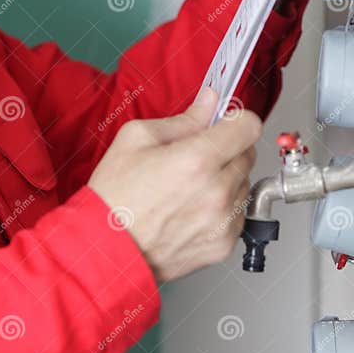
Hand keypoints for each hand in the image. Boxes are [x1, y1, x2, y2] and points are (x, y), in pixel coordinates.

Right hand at [87, 88, 261, 282]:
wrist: (105, 249)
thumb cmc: (114, 197)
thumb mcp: (136, 139)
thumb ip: (183, 119)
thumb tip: (208, 103)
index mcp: (197, 160)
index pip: (248, 126)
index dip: (237, 119)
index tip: (226, 123)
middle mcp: (217, 192)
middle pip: (248, 154)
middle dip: (228, 148)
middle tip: (198, 155)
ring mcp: (223, 222)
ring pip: (244, 185)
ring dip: (226, 179)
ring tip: (190, 187)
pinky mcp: (223, 245)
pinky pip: (237, 215)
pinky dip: (222, 209)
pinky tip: (192, 208)